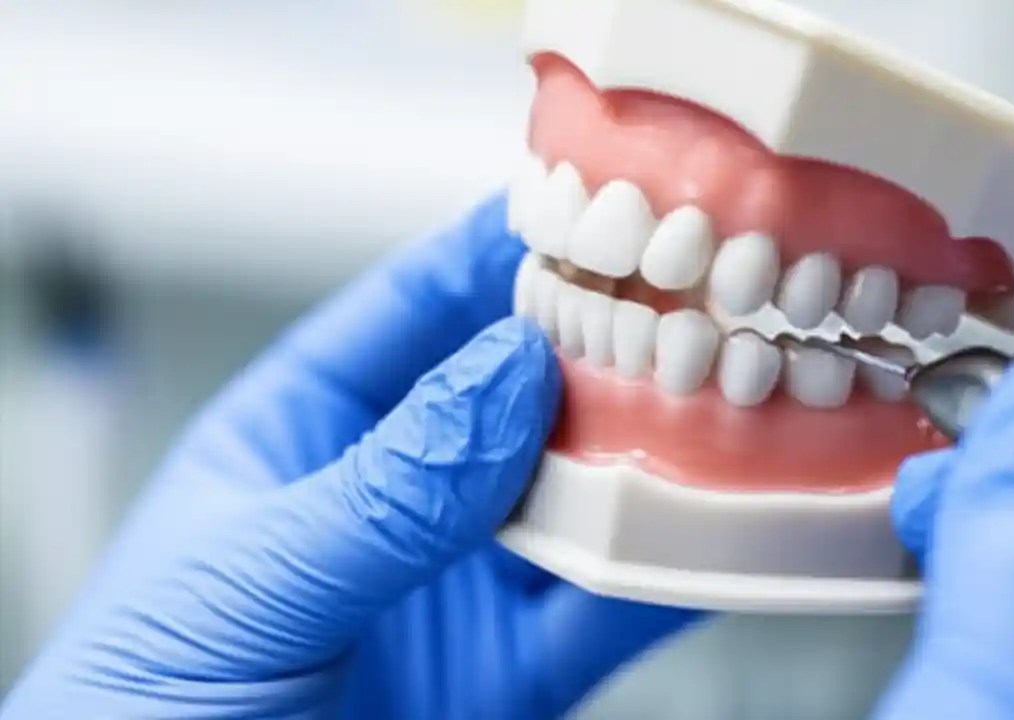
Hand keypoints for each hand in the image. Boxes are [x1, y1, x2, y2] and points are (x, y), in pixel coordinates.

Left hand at [0, 195, 696, 719]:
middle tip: (682, 313)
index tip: (581, 213)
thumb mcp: (260, 576)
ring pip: (576, 499)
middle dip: (599, 354)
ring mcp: (453, 585)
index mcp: (302, 436)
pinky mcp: (505, 672)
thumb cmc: (137, 711)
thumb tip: (507, 371)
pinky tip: (710, 541)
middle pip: (517, 400)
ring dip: (647, 464)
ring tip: (718, 419)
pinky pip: (604, 611)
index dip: (493, 256)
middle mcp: (392, 498)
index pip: (410, 312)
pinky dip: (665, 575)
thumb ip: (392, 482)